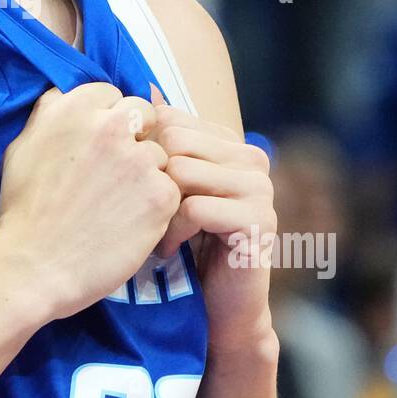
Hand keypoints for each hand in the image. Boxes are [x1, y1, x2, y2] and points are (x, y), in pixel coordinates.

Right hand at [0, 82, 180, 321]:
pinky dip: (156, 203)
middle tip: (117, 170)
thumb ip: (52, 113)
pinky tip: (131, 220)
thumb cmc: (24, 210)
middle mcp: (110, 126)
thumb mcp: (23, 145)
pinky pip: (171, 186)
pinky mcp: (161, 194)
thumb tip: (70, 95)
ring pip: (160, 153)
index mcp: (74, 108)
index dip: (109, 119)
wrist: (35, 266)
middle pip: (144, 114)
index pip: (113, 94)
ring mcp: (139, 159)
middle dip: (135, 137)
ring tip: (121, 202)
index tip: (99, 145)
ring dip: (147, 172)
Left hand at [147, 87, 276, 352]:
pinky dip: (172, 230)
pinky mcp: (257, 220)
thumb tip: (144, 89)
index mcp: (232, 143)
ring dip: (158, 207)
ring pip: (181, 170)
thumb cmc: (184, 244)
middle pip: (174, 140)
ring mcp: (260, 188)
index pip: (171, 118)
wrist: (219, 308)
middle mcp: (252, 158)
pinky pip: (194, 206)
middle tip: (144, 214)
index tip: (136, 187)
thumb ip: (164, 144)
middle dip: (150, 177)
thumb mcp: (170, 188)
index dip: (144, 152)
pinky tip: (169, 249)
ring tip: (155, 232)